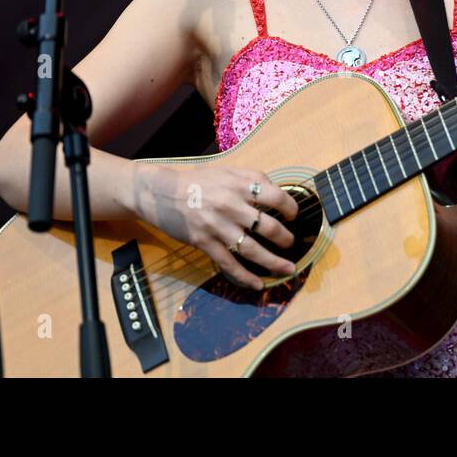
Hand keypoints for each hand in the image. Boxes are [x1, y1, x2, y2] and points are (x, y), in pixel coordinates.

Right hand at [134, 163, 301, 290]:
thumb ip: (253, 180)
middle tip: (292, 244)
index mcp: (240, 185)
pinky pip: (229, 264)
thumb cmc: (199, 181)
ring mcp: (217, 227)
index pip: (276, 197)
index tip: (294, 215)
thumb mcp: (228, 172)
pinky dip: (245, 276)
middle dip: (285, 239)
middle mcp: (231, 206)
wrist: (162, 193)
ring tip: (287, 268)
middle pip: (268, 227)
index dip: (290, 208)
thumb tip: (278, 194)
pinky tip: (258, 284)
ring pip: (252, 250)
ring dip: (273, 262)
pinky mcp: (204, 243)